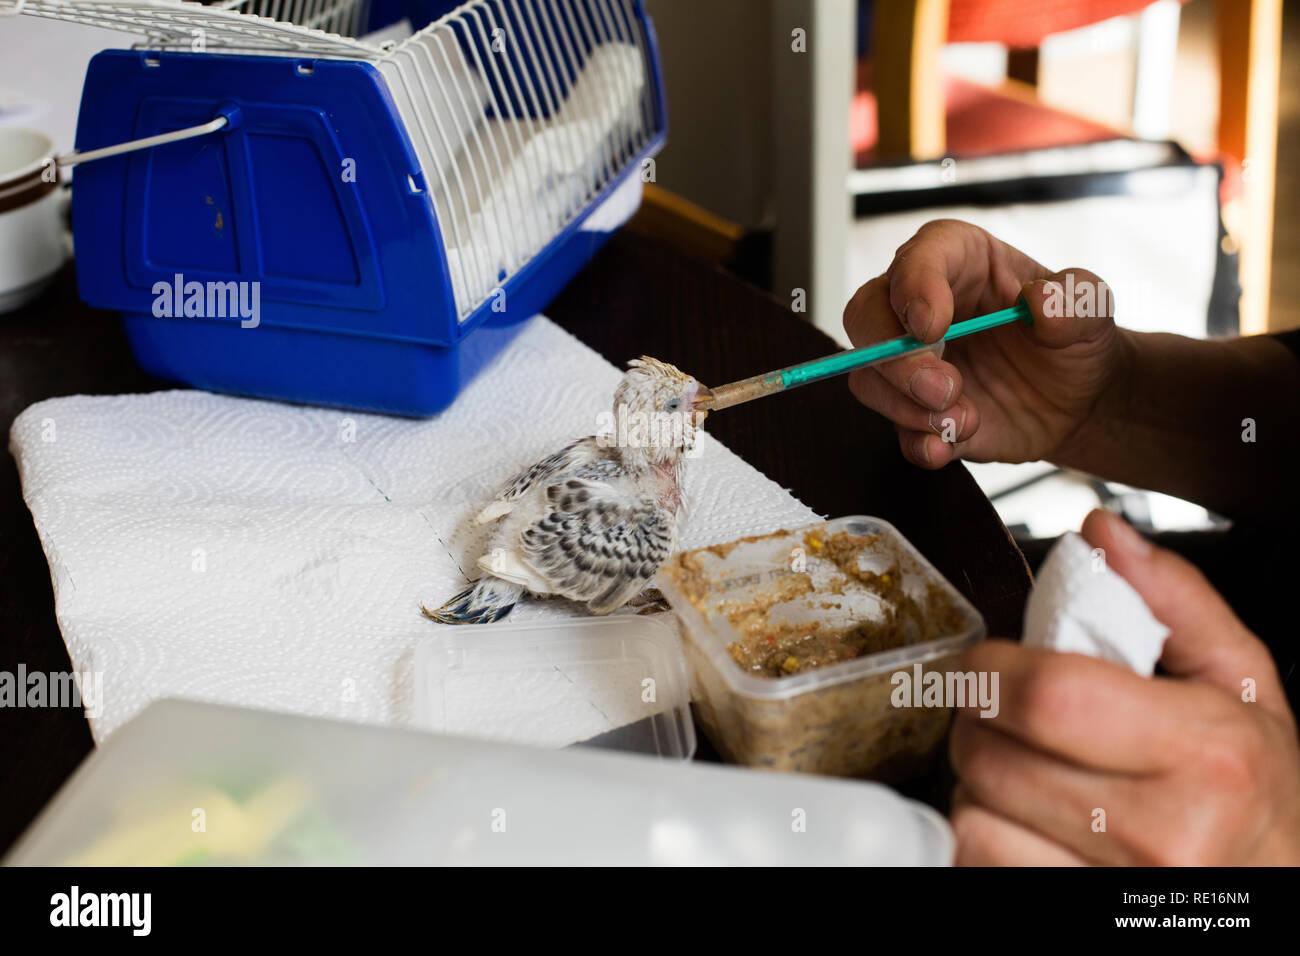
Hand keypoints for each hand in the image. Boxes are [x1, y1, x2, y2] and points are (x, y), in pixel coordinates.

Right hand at [842, 219, 1126, 467]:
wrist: (1078, 399)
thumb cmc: (1074, 338)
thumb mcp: (1091, 307)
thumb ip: (1074, 297)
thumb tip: (1041, 300)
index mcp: (958, 262)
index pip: (917, 258)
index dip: (913, 287)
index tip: (932, 324)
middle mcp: (919, 308)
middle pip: (867, 316)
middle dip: (896, 358)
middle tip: (942, 388)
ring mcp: (911, 364)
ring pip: (869, 377)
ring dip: (907, 406)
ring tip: (966, 420)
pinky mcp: (916, 412)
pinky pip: (895, 429)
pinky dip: (916, 442)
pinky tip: (947, 446)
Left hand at [948, 508, 1299, 864]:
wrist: (1276, 893)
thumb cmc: (1254, 793)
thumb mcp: (1242, 685)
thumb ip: (1175, 601)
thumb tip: (1102, 532)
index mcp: (1207, 756)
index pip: (1047, 696)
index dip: (994, 668)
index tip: (991, 662)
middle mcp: (1164, 835)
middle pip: (992, 753)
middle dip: (978, 720)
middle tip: (1006, 715)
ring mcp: (1115, 892)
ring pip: (974, 813)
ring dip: (979, 783)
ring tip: (1026, 773)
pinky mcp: (1070, 919)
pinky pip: (977, 862)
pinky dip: (984, 835)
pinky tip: (1028, 822)